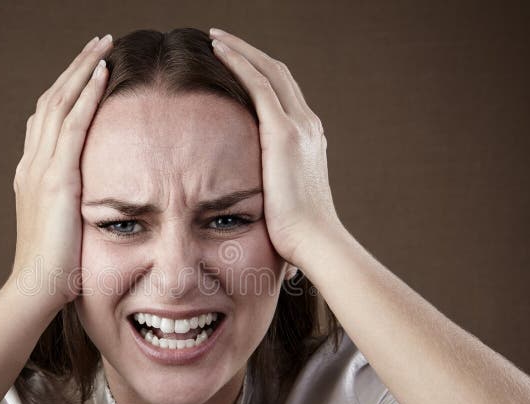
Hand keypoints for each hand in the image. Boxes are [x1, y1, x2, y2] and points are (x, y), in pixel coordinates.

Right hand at [9, 34, 111, 305]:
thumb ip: (71, 209)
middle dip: (73, 70)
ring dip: (81, 70)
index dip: (65, 91)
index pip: (47, 121)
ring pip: (60, 103)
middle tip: (94, 44)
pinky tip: (102, 73)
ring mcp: (41, 169)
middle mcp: (31, 164)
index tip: (85, 71)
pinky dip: (86, 94)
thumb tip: (90, 206)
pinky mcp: (57, 178)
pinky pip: (73, 124)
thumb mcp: (60, 230)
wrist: (36, 290)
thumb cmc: (55, 270)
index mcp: (32, 175)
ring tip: (100, 44)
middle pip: (51, 101)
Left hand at [209, 28, 340, 263]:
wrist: (315, 241)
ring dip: (241, 49)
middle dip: (250, 53)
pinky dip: (238, 62)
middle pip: (278, 74)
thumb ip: (270, 189)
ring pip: (268, 70)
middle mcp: (308, 125)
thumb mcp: (283, 203)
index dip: (260, 74)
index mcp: (308, 140)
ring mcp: (299, 126)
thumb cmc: (296, 234)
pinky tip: (218, 50)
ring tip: (215, 37)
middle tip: (221, 40)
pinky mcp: (284, 133)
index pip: (283, 94)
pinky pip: (258, 84)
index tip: (235, 63)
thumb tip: (256, 205)